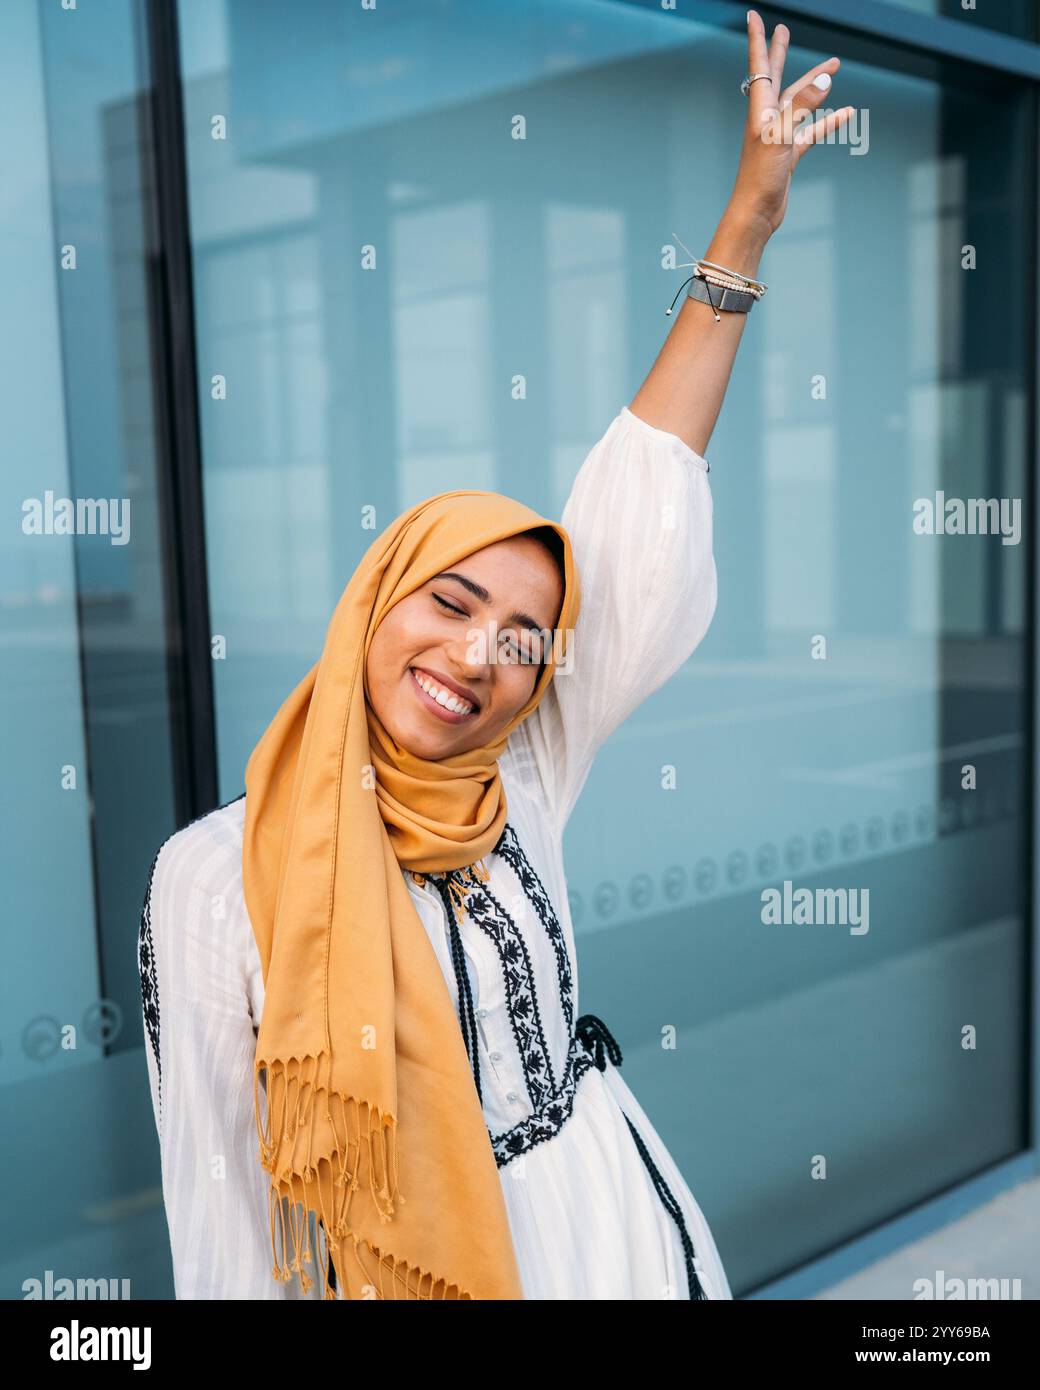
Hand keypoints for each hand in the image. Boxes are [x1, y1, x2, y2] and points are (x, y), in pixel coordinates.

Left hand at [728, 10, 855, 239]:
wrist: (755, 214)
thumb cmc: (759, 178)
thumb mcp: (780, 138)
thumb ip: (801, 107)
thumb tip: (825, 79)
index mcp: (760, 110)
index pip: (760, 67)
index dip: (758, 41)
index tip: (755, 16)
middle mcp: (767, 119)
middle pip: (777, 77)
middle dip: (781, 53)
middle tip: (784, 29)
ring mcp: (779, 136)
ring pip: (799, 102)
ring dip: (815, 84)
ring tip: (835, 65)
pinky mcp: (789, 155)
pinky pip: (812, 131)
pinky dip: (828, 121)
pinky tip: (846, 113)